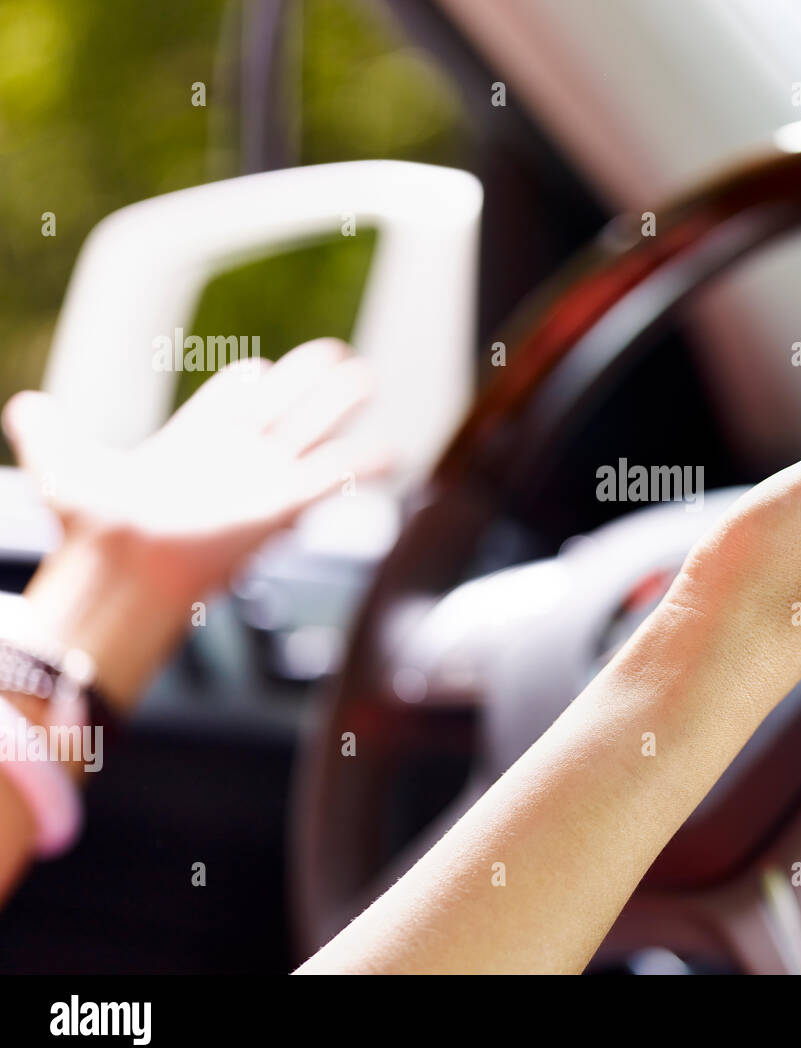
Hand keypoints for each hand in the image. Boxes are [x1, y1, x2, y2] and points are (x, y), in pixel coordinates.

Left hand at [3, 338, 389, 706]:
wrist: (127, 567)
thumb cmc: (98, 525)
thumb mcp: (64, 466)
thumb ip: (47, 433)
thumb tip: (23, 405)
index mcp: (198, 437)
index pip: (237, 396)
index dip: (249, 382)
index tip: (258, 374)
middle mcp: (238, 454)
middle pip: (287, 402)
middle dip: (312, 378)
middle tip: (338, 356)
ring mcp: (267, 475)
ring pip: (317, 428)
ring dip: (343, 403)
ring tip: (368, 378)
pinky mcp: (286, 500)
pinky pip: (337, 475)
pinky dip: (368, 464)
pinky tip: (393, 450)